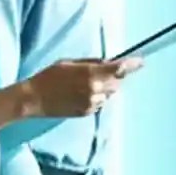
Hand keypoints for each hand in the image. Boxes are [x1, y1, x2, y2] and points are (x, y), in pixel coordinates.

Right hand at [20, 58, 143, 117]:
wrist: (35, 99)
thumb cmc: (49, 76)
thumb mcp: (69, 62)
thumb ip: (91, 63)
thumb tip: (108, 63)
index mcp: (90, 74)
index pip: (118, 69)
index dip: (131, 65)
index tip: (140, 61)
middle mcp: (94, 90)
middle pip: (117, 82)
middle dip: (114, 76)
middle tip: (102, 71)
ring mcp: (91, 103)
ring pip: (109, 94)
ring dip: (104, 88)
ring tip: (84, 83)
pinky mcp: (87, 113)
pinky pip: (100, 103)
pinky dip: (96, 97)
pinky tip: (79, 93)